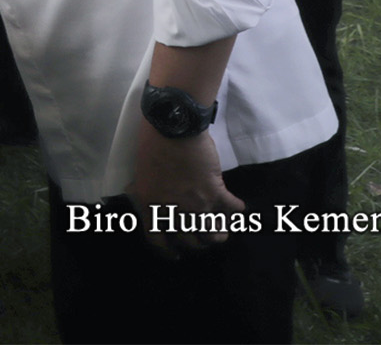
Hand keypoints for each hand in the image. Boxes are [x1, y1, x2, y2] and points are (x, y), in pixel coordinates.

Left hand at [126, 126, 243, 253]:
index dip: (168, 251)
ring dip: (219, 234)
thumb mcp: (141, 174)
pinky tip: (238, 207)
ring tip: (222, 231)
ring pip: (212, 232)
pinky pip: (231, 209)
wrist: (172, 127)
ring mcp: (196, 204)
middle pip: (190, 241)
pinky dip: (237, 210)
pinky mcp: (216, 192)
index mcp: (150, 207)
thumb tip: (145, 198)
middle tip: (202, 237)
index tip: (176, 254)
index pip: (158, 241)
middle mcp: (173, 211)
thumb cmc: (151, 145)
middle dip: (197, 242)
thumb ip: (147, 191)